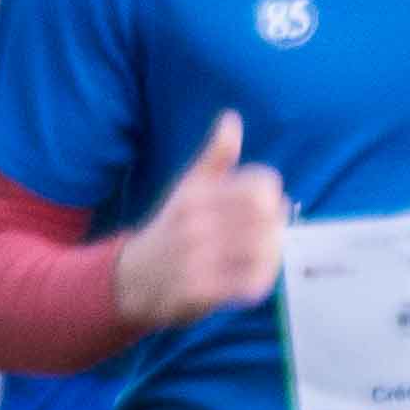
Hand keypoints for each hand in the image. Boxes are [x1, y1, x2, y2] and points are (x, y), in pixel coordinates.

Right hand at [112, 113, 288, 328]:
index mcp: (196, 194)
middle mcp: (194, 223)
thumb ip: (215, 157)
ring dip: (273, 255)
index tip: (268, 205)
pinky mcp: (197, 291)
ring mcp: (194, 258)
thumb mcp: (188, 188)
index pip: (260, 186)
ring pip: (263, 251)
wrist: (131, 280)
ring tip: (267, 256)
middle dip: (278, 226)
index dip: (273, 195)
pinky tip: (255, 278)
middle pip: (267, 219)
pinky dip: (261, 281)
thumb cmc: (170, 228)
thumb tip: (232, 118)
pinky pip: (249, 284)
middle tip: (273, 233)